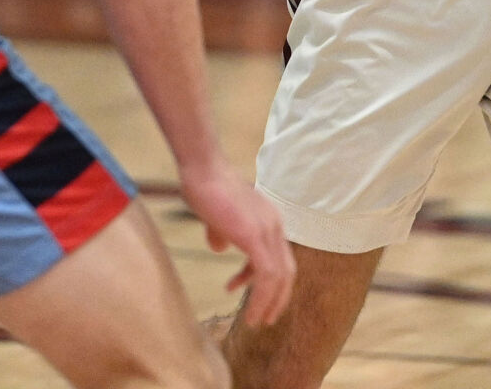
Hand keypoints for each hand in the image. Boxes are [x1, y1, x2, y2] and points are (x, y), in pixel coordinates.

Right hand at [179, 156, 293, 326]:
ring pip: (279, 277)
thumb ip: (222, 231)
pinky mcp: (255, 235)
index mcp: (269, 220)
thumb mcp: (217, 216)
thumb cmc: (205, 187)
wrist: (203, 169)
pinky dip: (261, 297)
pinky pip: (266, 275)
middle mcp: (274, 226)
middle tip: (265, 318)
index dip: (272, 282)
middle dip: (278, 298)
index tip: (256, 297)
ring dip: (268, 304)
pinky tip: (248, 311)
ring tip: (254, 321)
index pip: (280, 258)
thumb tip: (219, 247)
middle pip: (287, 271)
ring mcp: (267, 230)